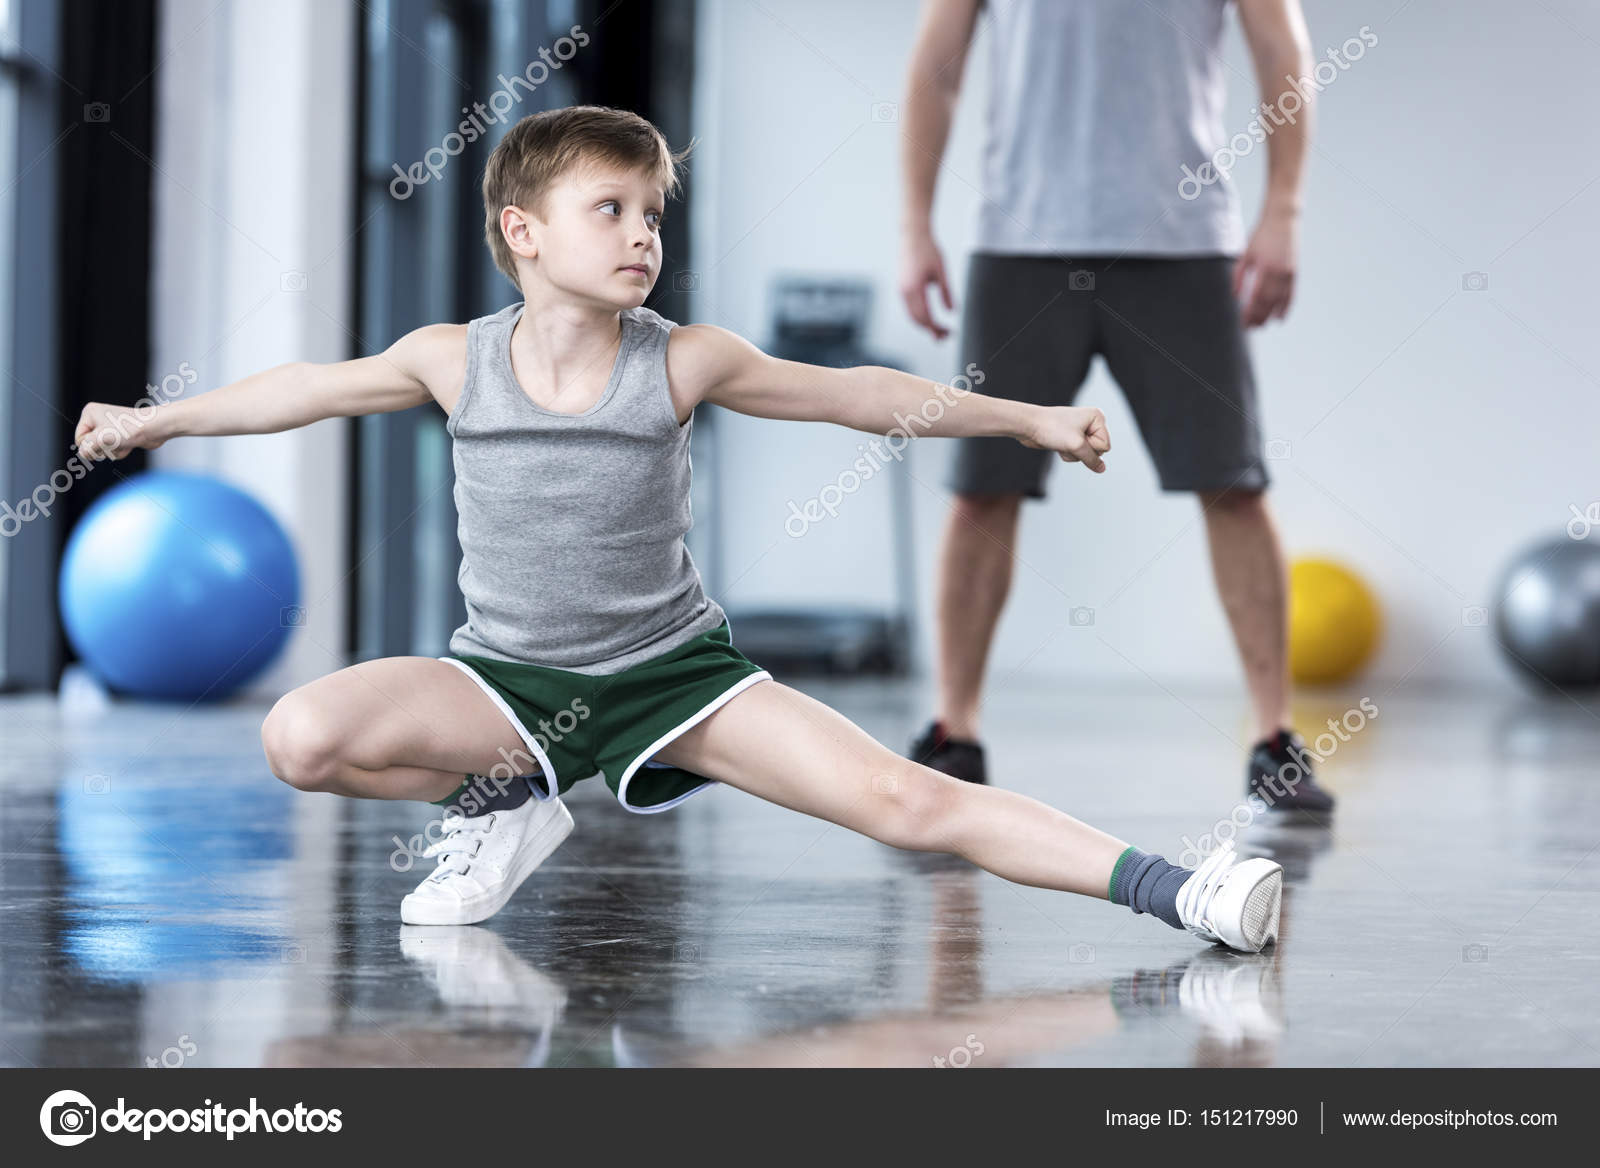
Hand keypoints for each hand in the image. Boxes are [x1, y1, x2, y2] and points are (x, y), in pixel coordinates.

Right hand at [74, 402, 169, 461]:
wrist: (155, 428)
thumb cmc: (129, 429)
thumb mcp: (101, 439)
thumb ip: (86, 448)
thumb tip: (84, 454)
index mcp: (89, 413)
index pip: (79, 439)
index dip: (91, 445)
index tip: (104, 440)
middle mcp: (98, 418)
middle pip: (90, 446)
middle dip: (103, 449)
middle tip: (115, 441)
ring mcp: (110, 427)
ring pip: (103, 450)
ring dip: (113, 451)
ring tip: (124, 442)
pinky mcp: (120, 435)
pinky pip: (113, 450)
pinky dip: (121, 451)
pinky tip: (130, 444)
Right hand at [899, 227, 955, 338]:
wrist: (912, 234)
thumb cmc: (928, 249)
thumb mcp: (941, 271)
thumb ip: (946, 292)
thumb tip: (952, 311)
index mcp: (914, 288)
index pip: (925, 316)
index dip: (936, 328)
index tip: (948, 333)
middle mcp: (905, 291)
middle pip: (917, 319)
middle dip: (930, 330)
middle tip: (946, 335)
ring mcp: (901, 290)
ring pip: (912, 315)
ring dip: (925, 324)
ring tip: (939, 329)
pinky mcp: (901, 287)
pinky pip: (909, 308)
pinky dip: (919, 316)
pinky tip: (930, 317)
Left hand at [1019, 405, 1110, 473]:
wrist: (1029, 426)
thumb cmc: (1052, 429)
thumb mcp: (1076, 446)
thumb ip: (1092, 459)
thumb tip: (1102, 469)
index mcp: (1097, 418)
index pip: (1105, 446)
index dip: (1090, 447)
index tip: (1076, 438)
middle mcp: (1090, 423)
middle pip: (1097, 451)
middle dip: (1081, 451)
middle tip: (1067, 440)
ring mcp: (1080, 431)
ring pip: (1085, 455)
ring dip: (1072, 453)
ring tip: (1061, 441)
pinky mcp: (1070, 439)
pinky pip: (1075, 454)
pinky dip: (1066, 454)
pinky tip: (1057, 444)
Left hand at [1233, 209, 1297, 327]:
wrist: (1282, 220)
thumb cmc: (1261, 236)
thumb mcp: (1246, 254)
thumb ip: (1239, 275)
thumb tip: (1236, 296)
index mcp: (1265, 267)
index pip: (1256, 297)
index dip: (1251, 312)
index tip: (1244, 323)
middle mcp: (1279, 272)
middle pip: (1268, 302)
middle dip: (1259, 317)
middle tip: (1250, 328)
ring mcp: (1289, 273)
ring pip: (1280, 300)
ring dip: (1270, 315)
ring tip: (1262, 326)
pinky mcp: (1294, 272)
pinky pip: (1291, 294)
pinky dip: (1286, 307)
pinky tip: (1279, 318)